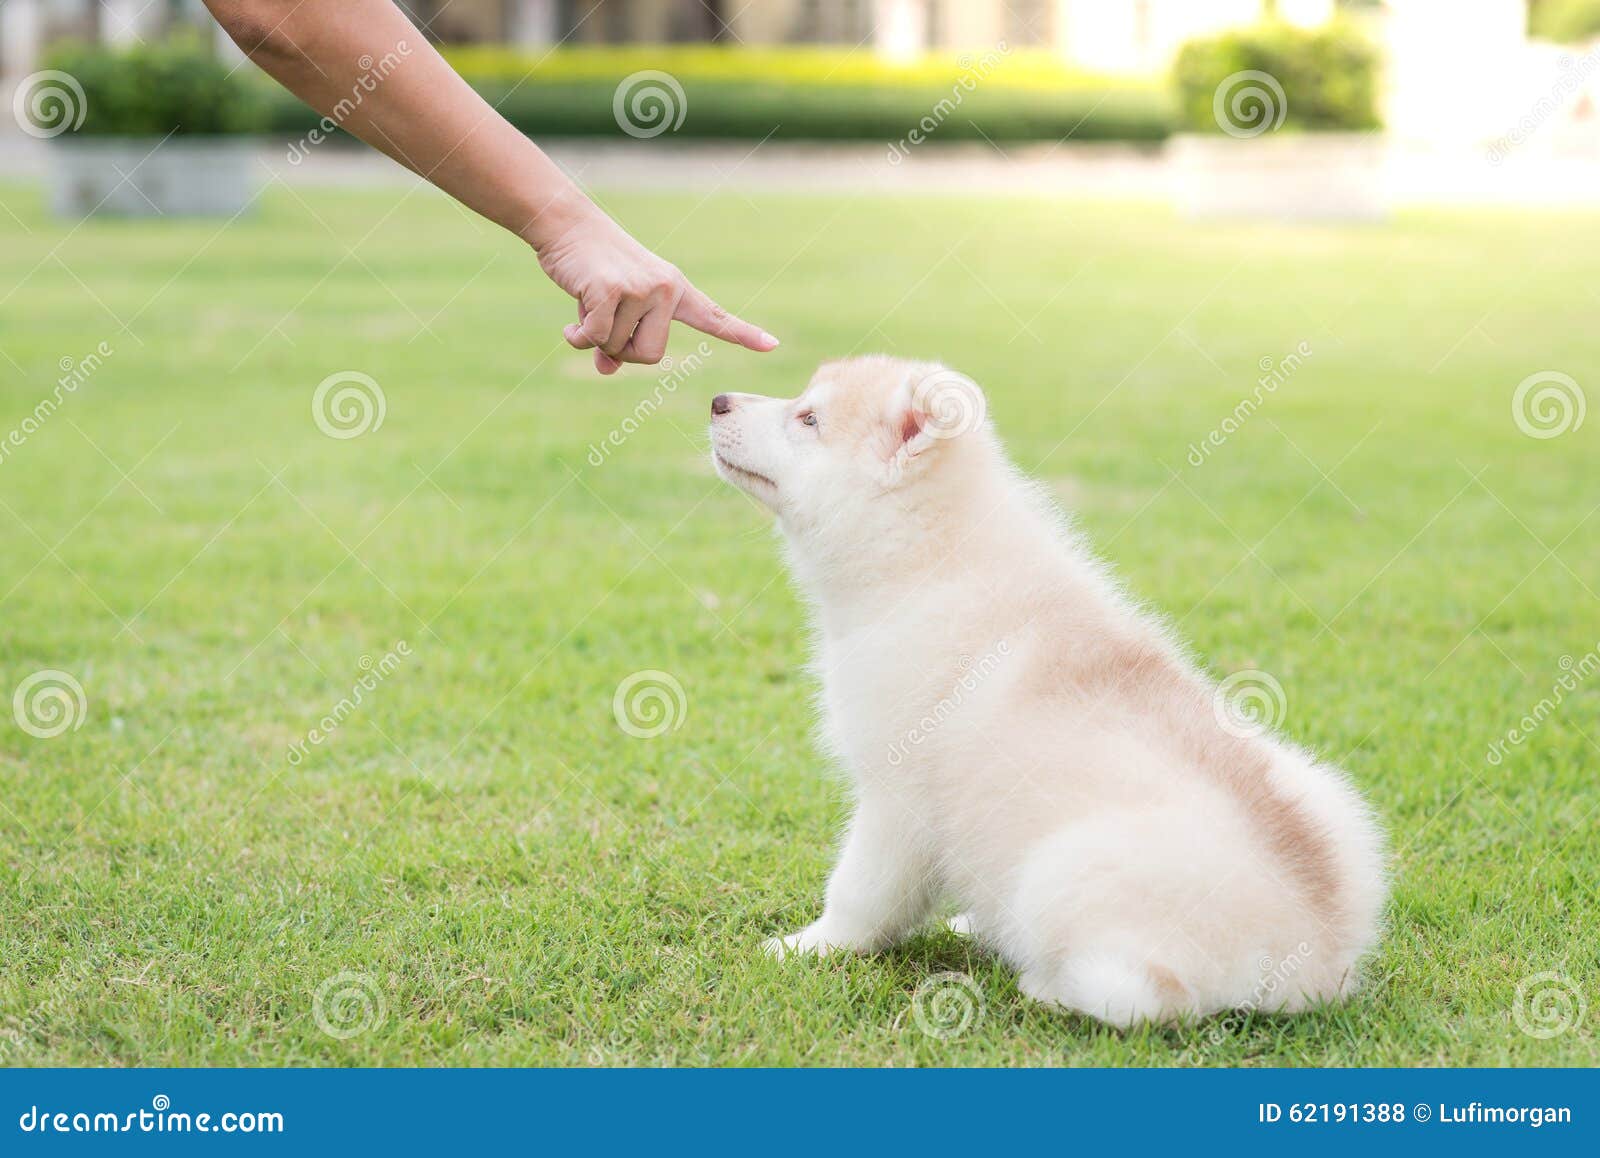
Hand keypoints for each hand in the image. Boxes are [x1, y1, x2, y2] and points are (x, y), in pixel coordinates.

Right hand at [532, 202, 778, 374]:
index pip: (713, 316)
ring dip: (595, 337)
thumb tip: (607, 368)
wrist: (567, 225)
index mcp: (675, 290)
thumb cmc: (593, 268)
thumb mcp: (611, 306)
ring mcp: (642, 287)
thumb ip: (616, 340)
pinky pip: (597, 337)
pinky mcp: (613, 290)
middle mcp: (666, 288)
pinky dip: (579, 336)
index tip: (772, 345)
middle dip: (622, 351)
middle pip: (652, 356)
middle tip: (603, 325)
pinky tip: (571, 320)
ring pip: (620, 347)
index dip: (741, 334)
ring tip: (588, 304)